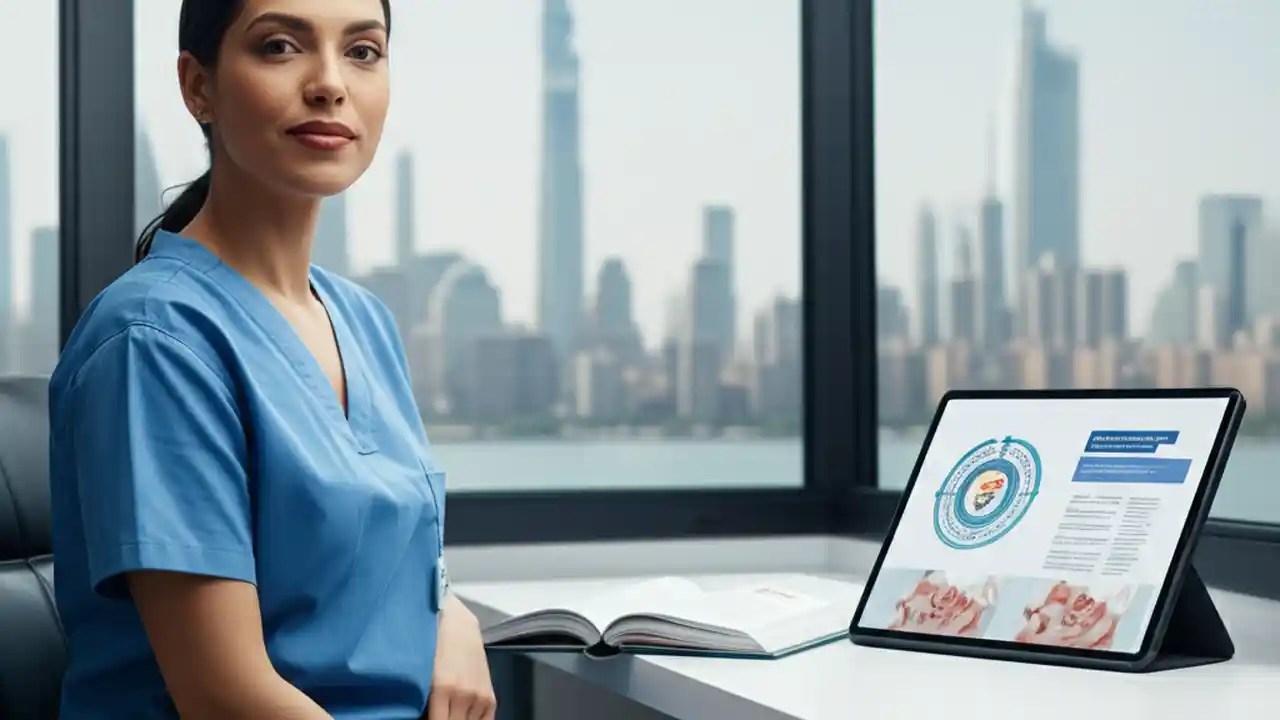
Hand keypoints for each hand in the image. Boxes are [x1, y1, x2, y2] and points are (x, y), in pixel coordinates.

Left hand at [428, 594, 496, 719]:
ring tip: (449, 712)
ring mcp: (479, 697)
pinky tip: (464, 717)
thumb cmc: (433, 646)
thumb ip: (423, 701)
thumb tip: (422, 716)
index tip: (426, 718)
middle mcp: (464, 695)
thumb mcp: (422, 673)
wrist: (459, 626)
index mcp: (443, 688)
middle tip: (437, 712)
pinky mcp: (490, 697)